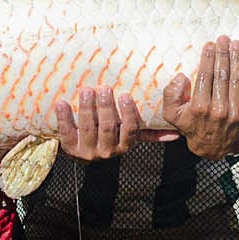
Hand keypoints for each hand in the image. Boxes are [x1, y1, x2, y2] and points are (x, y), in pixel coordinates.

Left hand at [55, 87, 176, 159]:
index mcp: (123, 146)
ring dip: (86, 108)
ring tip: (86, 90)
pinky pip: (66, 133)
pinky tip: (62, 103)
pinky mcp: (69, 149)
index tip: (124, 95)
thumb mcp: (127, 135)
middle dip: (105, 107)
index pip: (129, 130)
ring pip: (88, 128)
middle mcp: (106, 152)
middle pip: (107, 127)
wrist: (77, 148)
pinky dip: (64, 117)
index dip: (127, 114)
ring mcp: (87, 152)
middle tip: (103, 87)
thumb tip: (176, 134)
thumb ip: (149, 133)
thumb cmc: (107, 135)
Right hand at [161, 36, 238, 158]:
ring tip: (237, 44)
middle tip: (224, 39)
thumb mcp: (172, 114)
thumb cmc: (191, 126)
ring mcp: (233, 113)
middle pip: (222, 74)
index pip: (205, 75)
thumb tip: (182, 77)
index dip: (208, 57)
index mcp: (199, 107)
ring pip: (237, 80)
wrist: (211, 148)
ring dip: (238, 59)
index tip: (210, 44)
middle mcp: (217, 109)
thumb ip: (170, 95)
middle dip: (224, 53)